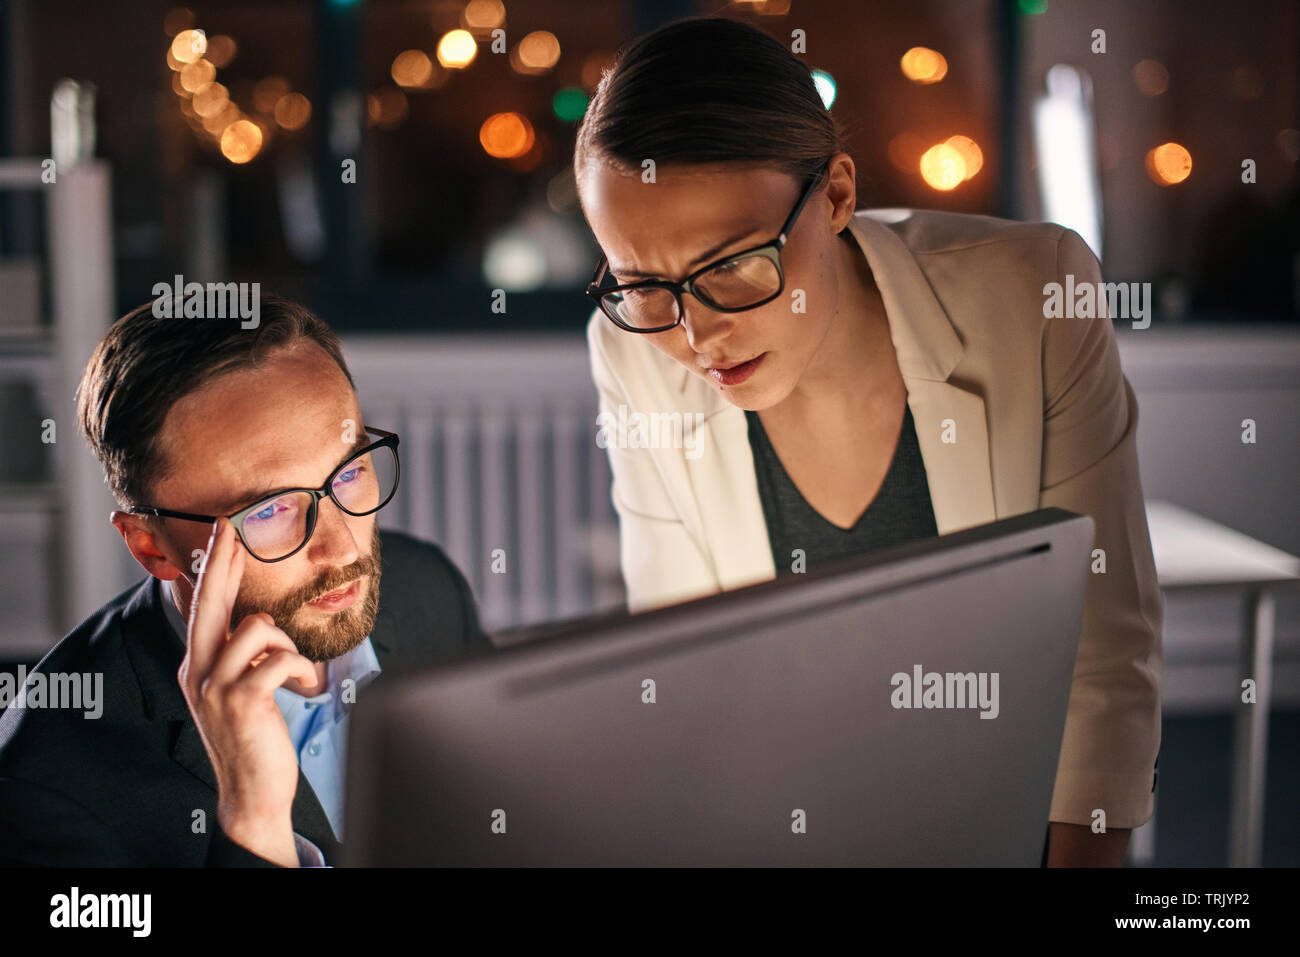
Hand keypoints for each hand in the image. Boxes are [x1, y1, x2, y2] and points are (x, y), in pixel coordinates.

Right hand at [178, 517, 316, 866]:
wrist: (253, 795)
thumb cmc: (254, 740)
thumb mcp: (239, 692)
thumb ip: (240, 658)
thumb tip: (257, 623)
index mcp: (197, 666)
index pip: (203, 606)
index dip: (215, 567)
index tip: (224, 534)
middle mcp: (198, 671)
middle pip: (210, 601)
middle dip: (224, 559)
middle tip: (234, 526)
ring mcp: (215, 685)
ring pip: (259, 626)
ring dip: (290, 645)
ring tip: (298, 674)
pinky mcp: (241, 700)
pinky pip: (279, 659)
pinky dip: (301, 669)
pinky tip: (304, 689)